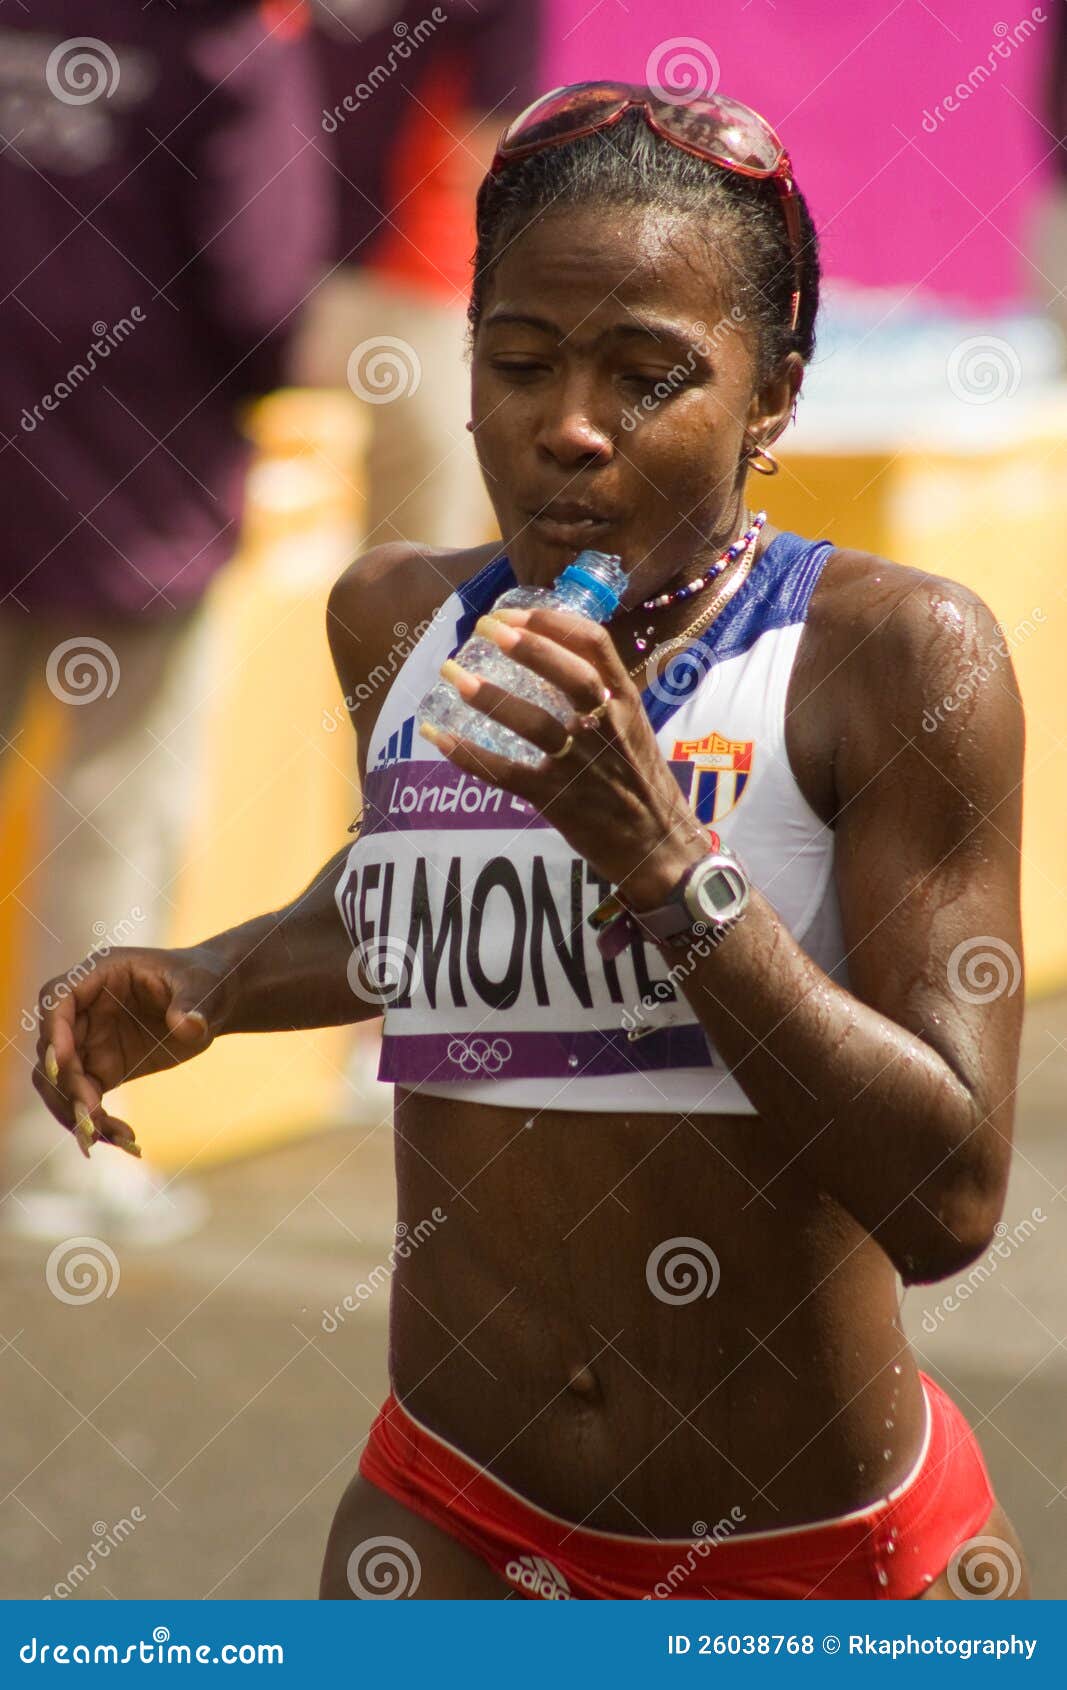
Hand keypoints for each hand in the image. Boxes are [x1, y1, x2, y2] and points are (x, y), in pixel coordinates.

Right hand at [30, 945, 230, 1158]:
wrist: (214, 1001)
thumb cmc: (206, 981)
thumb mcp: (205, 986)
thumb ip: (194, 1004)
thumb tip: (189, 1026)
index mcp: (100, 974)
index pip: (56, 1000)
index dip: (54, 1031)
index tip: (65, 1064)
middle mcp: (85, 1009)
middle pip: (51, 1049)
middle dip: (66, 1085)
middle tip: (92, 1116)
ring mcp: (90, 1040)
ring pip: (60, 1082)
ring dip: (76, 1112)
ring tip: (114, 1137)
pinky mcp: (102, 1068)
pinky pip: (85, 1099)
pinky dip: (98, 1123)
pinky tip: (126, 1140)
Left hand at [419, 606, 708, 904]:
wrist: (660, 848)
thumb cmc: (642, 785)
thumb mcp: (633, 728)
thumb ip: (601, 696)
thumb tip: (553, 655)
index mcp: (626, 703)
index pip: (596, 646)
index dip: (552, 622)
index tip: (512, 614)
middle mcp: (608, 728)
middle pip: (571, 676)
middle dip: (528, 646)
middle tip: (484, 629)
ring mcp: (583, 766)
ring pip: (535, 725)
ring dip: (491, 697)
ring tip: (453, 676)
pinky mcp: (559, 800)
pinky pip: (507, 774)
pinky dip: (469, 755)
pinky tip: (438, 736)